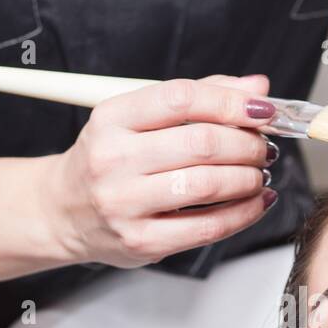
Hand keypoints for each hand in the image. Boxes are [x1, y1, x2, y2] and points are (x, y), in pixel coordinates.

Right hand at [43, 73, 280, 267]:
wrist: (64, 211)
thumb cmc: (109, 160)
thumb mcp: (138, 119)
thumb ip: (197, 98)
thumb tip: (256, 86)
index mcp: (111, 118)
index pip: (181, 98)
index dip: (231, 101)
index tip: (262, 109)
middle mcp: (112, 158)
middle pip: (200, 143)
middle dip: (246, 144)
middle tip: (263, 147)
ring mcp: (124, 203)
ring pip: (207, 185)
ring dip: (248, 178)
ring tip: (258, 173)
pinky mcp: (141, 241)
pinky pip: (207, 227)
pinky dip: (243, 213)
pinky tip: (256, 202)